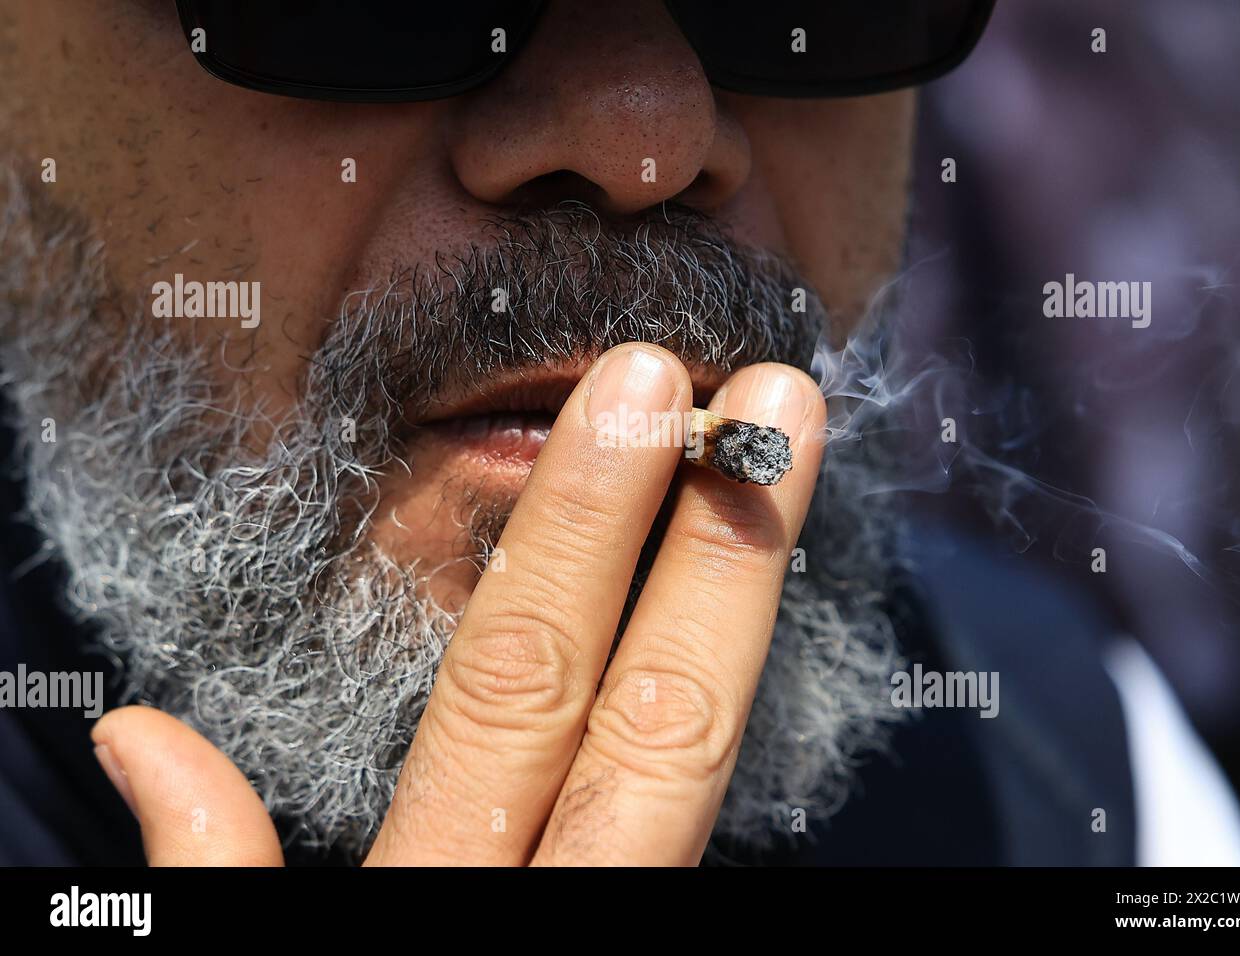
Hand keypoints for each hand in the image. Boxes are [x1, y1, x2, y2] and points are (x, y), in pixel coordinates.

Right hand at [90, 342, 825, 865]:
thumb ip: (225, 881)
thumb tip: (140, 735)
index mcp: (441, 904)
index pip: (525, 687)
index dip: (586, 534)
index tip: (642, 393)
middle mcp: (556, 912)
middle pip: (656, 711)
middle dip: (714, 544)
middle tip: (771, 394)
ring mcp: (617, 930)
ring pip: (706, 761)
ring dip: (750, 601)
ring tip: (790, 453)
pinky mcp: (657, 940)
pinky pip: (699, 828)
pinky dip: (726, 706)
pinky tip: (751, 601)